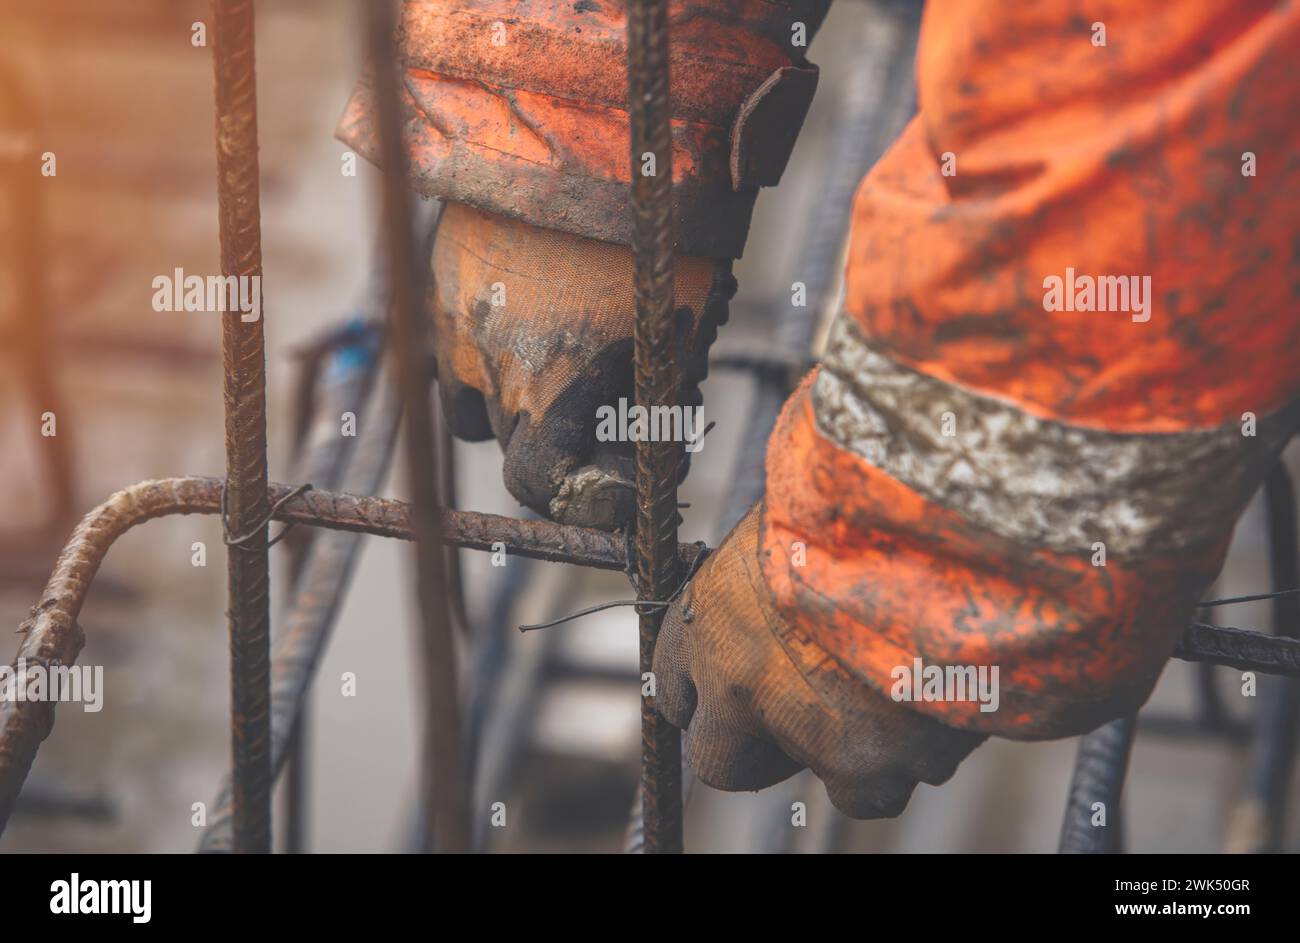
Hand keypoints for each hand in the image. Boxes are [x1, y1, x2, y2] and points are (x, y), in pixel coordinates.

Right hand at [428, 202, 733, 528]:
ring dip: (517, 411)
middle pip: (520, 453)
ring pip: (476, 412)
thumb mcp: (674, 323)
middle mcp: (493, 366)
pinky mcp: (438, 287)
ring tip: (562, 367)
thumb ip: (653, 401)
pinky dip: (483, 365)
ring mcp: (456, 325)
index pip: (548, 489)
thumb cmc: (654, 222)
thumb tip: (652, 452)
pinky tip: (524, 329)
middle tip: (614, 411)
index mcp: (555, 383)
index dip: (591, 497)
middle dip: (569, 448)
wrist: (590, 118)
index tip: (626, 486)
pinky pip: (451, 359)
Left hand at [652, 503, 983, 817]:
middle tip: (808, 713)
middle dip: (760, 747)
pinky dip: (918, 753)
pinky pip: (895, 781)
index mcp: (707, 621)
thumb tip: (791, 592)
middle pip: (722, 761)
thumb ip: (775, 577)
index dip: (709, 692)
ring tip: (903, 685)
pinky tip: (941, 699)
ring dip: (858, 745)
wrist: (923, 519)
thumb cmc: (859, 495)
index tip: (734, 686)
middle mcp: (740, 689)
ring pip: (826, 773)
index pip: (673, 689)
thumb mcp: (789, 521)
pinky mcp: (875, 763)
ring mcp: (807, 735)